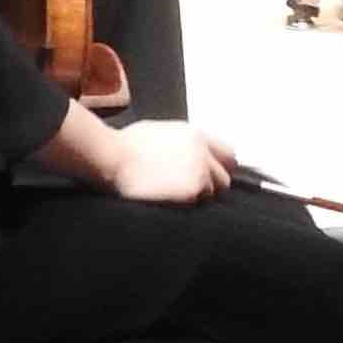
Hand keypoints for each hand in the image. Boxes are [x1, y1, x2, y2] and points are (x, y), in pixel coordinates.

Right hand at [108, 119, 236, 201]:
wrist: (114, 157)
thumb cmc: (126, 145)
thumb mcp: (160, 133)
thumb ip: (181, 144)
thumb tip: (186, 155)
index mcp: (196, 135)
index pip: (228, 155)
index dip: (220, 169)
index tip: (211, 178)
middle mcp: (203, 152)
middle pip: (224, 179)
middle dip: (211, 189)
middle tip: (192, 195)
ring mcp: (200, 171)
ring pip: (211, 195)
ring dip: (197, 200)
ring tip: (173, 199)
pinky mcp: (193, 190)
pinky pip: (198, 206)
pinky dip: (186, 208)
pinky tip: (168, 204)